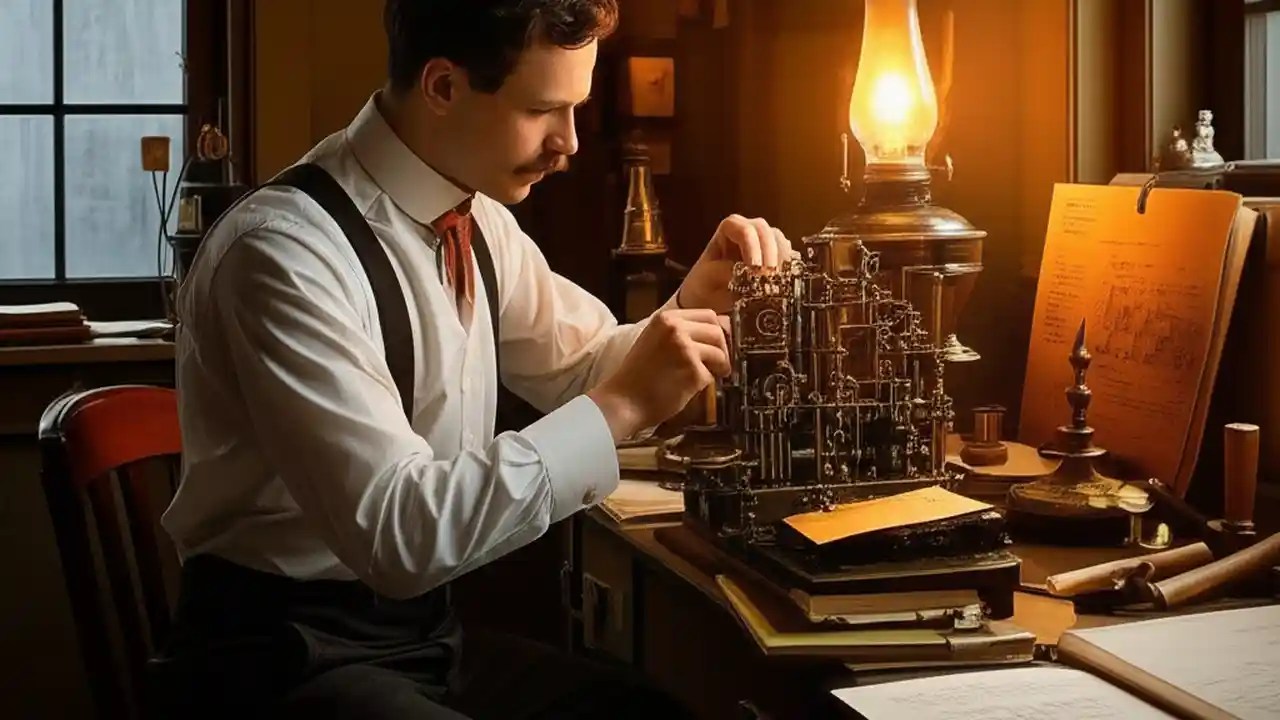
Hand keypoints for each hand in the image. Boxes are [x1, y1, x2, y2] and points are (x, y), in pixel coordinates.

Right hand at [588, 309, 730, 441]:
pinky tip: (692, 388)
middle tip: (719, 363)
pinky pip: (712, 375)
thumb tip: (715, 333)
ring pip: (720, 353)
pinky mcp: (693, 371)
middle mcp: (676, 329)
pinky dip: (706, 383)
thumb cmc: (638, 375)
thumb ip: (679, 332)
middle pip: (717, 332)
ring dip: (719, 366)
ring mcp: (685, 349)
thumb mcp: (654, 339)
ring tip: (710, 375)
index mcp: (666, 318)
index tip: (718, 344)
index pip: (708, 315)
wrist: (624, 401)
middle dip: (723, 349)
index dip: (718, 331)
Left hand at [677, 214, 793, 313]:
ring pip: (780, 242)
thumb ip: (725, 271)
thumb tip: (748, 272)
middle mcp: (748, 232)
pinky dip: (788, 268)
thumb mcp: (707, 279)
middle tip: (769, 277)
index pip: (744, 230)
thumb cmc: (703, 287)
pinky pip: (787, 257)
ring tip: (777, 281)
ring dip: (781, 261)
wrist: (707, 303)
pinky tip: (785, 282)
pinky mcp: (774, 260)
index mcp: (729, 230)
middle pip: (766, 231)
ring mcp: (763, 244)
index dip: (752, 247)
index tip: (755, 269)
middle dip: (770, 253)